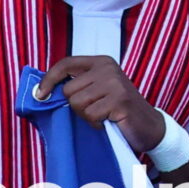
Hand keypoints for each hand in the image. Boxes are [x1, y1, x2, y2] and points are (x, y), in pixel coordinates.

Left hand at [36, 56, 164, 155]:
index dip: (49, 79)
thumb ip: (77, 85)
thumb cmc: (117, 108)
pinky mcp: (120, 101)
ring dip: (86, 116)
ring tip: (102, 115)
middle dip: (76, 105)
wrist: (148, 125)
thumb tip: (41, 91)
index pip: (66, 63)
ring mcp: (115, 84)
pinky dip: (96, 124)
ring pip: (76, 104)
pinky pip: (90, 115)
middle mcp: (108, 69)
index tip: (40, 95)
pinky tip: (109, 121)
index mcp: (101, 62)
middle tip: (94, 109)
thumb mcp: (98, 89)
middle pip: (68, 90)